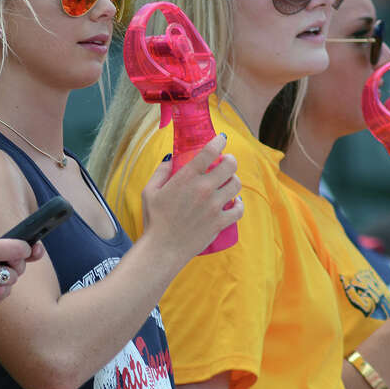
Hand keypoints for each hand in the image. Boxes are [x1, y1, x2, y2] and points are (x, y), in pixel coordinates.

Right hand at [140, 134, 243, 259]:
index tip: (221, 139)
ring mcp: (214, 206)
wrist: (162, 249)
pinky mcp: (220, 222)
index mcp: (186, 177)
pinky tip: (235, 202)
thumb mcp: (149, 191)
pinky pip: (239, 209)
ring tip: (229, 182)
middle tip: (227, 162)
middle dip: (230, 160)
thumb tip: (171, 158)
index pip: (210, 151)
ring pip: (236, 185)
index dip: (218, 141)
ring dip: (234, 180)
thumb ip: (161, 171)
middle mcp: (203, 188)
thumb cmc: (154, 220)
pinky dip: (239, 204)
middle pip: (230, 165)